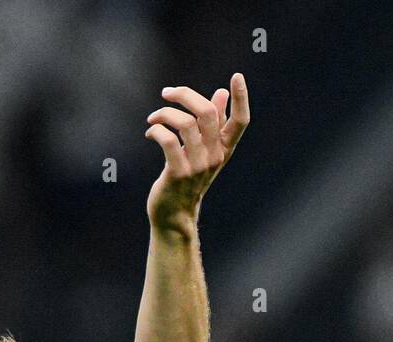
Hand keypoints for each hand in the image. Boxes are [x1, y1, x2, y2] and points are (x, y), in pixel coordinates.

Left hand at [144, 73, 250, 233]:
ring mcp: (198, 166)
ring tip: (154, 118)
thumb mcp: (204, 151)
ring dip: (164, 113)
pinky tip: (150, 133)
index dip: (242, 98)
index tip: (236, 76)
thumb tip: (221, 93)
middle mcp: (215, 156)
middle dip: (185, 95)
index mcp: (224, 149)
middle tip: (167, 93)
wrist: (175, 214)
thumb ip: (214, 123)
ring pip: (185, 123)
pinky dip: (156, 130)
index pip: (241, 121)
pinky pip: (168, 140)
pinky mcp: (178, 173)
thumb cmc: (188, 178)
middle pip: (207, 112)